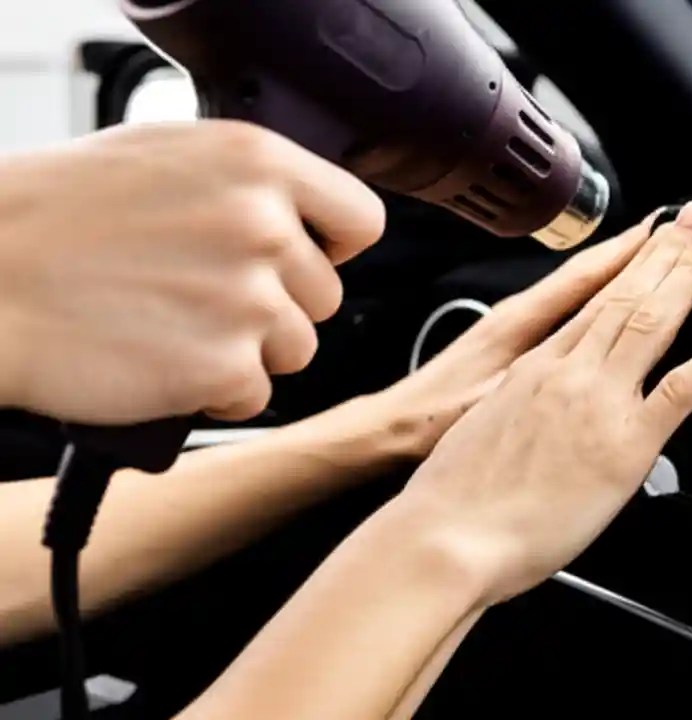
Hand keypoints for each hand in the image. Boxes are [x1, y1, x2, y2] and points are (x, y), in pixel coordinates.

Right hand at [0, 120, 384, 423]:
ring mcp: (248, 298)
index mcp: (257, 162)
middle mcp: (263, 225)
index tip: (308, 258)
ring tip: (175, 326)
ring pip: (297, 348)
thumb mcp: (167, 157)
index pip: (361, 218)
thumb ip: (249, 185)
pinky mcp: (225, 365)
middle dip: (275, 305)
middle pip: (325, 295)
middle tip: (203, 297)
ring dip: (247, 350)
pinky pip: (255, 393)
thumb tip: (305, 221)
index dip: (335, 246)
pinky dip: (214, 390)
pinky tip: (163, 360)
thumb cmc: (58, 216)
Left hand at [344, 210, 662, 462]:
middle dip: (640, 248)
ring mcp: (515, 326)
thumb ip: (533, 381)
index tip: (670, 230)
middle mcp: (519, 315)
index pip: (588, 278)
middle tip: (685, 225)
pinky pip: (568, 310)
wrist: (387, 434)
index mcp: (517, 324)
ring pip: (582, 288)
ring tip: (662, 249)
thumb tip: (579, 369)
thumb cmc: (430, 424)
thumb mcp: (488, 406)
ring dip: (624, 267)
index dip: (632, 254)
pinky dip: (600, 296)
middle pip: (593, 272)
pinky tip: (618, 301)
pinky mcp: (511, 344)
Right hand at [399, 202, 691, 604]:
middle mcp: (568, 370)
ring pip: (651, 319)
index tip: (651, 236)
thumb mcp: (480, 429)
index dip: (627, 263)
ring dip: (687, 273)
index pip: (591, 299)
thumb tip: (540, 409)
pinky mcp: (627, 443)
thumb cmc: (453, 499)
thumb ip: (520, 407)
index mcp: (533, 365)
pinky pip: (683, 387)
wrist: (445, 535)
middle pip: (626, 295)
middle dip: (665, 251)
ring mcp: (599, 401)